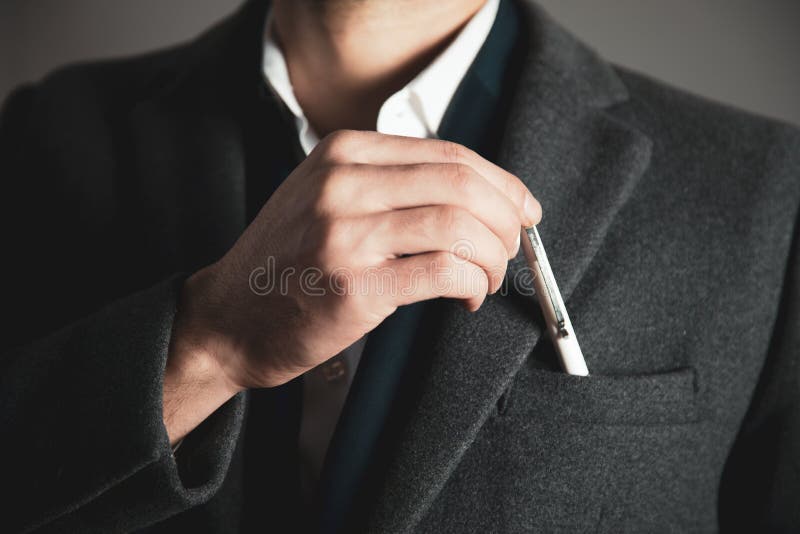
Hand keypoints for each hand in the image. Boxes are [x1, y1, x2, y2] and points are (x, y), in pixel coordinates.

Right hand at [163, 131, 540, 441]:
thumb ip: (390, 183)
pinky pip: (443, 271)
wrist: (229, 318)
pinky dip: (473, 283)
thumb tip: (478, 194)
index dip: (501, 183)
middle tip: (513, 248)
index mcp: (343, 153)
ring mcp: (345, 233)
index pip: (449, 155)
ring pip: (459, 225)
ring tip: (489, 278)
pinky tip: (468, 297)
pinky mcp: (353, 285)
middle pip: (462, 185)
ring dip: (494, 256)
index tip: (523, 209)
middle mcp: (343, 184)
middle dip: (506, 219)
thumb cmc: (287, 262)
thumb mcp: (326, 197)